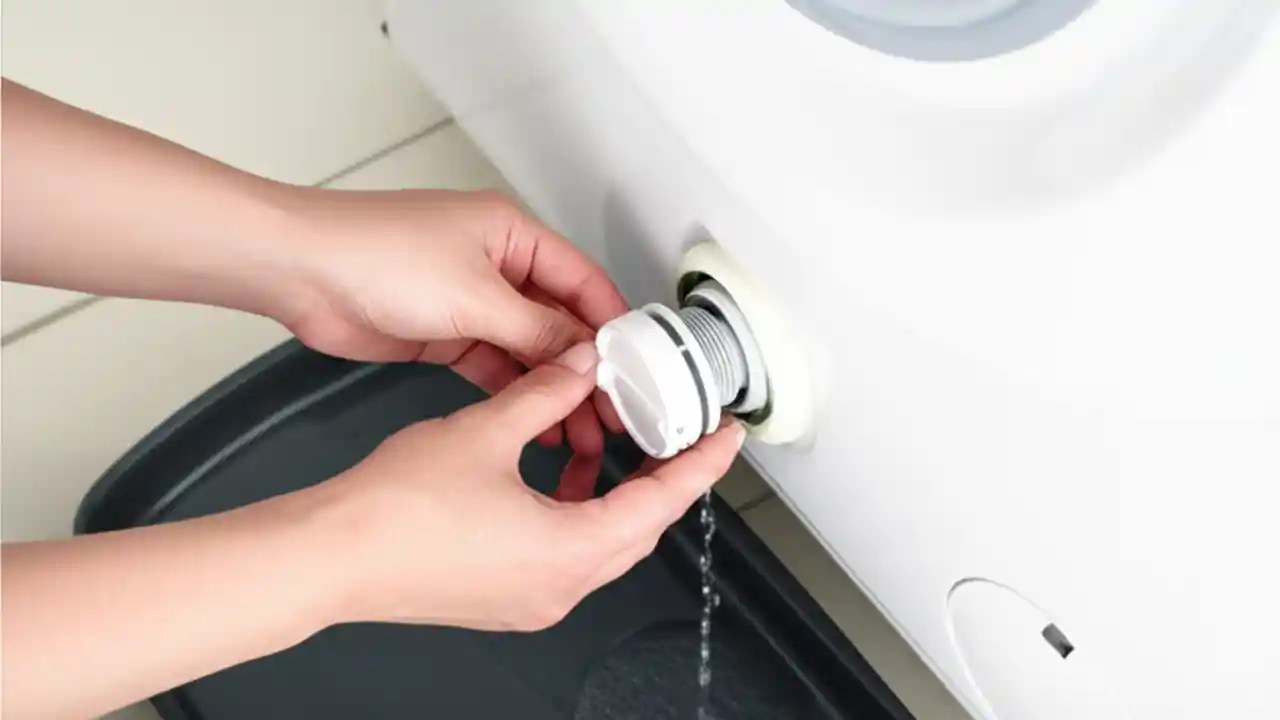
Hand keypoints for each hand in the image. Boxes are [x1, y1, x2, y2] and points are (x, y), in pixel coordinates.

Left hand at [278, 187, 628, 451]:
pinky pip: (494, 364)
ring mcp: (469, 299)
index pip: (583, 282)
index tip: (635, 367)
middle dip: (585, 367)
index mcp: (513, 234)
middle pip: (558, 320)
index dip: (612, 326)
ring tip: (578, 429)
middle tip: (610, 410)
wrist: (300, 271)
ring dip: (552, 386)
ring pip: (528, 349)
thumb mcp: (475, 296)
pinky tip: (536, 419)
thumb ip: (535, 330)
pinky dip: (515, 391)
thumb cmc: (373, 251)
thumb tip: (583, 353)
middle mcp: (496, 264)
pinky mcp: (444, 332)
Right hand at [304, 342, 744, 630]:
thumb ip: (546, 391)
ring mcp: (530, 601)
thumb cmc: (395, 510)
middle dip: (665, 479)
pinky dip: (576, 517)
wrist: (331, 556)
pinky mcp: (503, 599)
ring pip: (602, 545)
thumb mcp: (488, 430)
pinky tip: (557, 479)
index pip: (662, 502)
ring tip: (614, 446)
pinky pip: (565, 558)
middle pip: (639, 530)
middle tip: (680, 435)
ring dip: (615, 496)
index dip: (702, 464)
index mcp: (570, 551)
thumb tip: (582, 363)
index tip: (727, 438)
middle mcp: (559, 588)